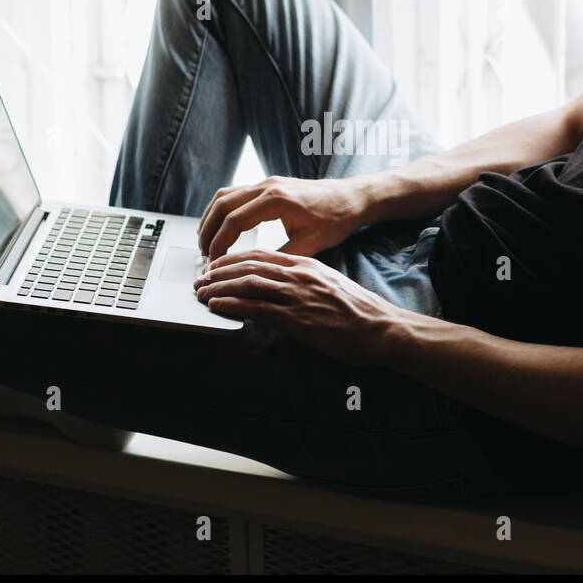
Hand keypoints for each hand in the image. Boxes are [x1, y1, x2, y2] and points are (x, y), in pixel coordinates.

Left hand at [192, 248, 403, 366]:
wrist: (381, 327)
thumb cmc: (358, 311)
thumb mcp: (328, 285)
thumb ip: (303, 282)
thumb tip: (280, 288)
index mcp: (305, 264)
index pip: (261, 255)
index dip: (233, 259)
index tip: (216, 265)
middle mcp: (299, 274)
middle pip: (249, 265)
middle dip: (219, 271)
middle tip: (200, 279)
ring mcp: (297, 295)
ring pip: (248, 283)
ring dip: (219, 287)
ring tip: (201, 292)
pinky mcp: (297, 318)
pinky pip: (257, 307)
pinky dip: (232, 304)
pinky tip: (217, 306)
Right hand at [197, 175, 367, 260]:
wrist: (349, 199)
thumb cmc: (335, 220)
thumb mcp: (309, 245)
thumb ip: (279, 257)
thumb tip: (253, 272)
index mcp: (276, 200)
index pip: (234, 220)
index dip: (219, 243)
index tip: (213, 261)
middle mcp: (267, 186)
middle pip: (222, 204)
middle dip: (208, 230)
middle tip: (203, 255)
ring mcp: (266, 183)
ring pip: (225, 196)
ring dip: (211, 218)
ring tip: (205, 242)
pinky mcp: (268, 185)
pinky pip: (235, 194)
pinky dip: (222, 210)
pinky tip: (220, 227)